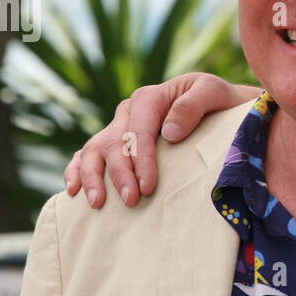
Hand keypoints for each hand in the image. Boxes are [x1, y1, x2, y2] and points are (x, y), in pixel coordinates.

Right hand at [63, 73, 260, 207]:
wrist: (220, 108)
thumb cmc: (219, 101)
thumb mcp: (213, 92)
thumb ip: (193, 106)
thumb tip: (168, 132)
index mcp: (149, 98)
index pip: (138, 131)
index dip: (140, 160)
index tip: (148, 187)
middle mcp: (128, 112)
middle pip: (114, 144)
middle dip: (120, 175)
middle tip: (131, 201)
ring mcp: (119, 128)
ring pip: (94, 150)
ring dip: (92, 176)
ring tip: (97, 204)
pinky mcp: (116, 144)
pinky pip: (88, 155)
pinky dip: (77, 171)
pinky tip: (74, 190)